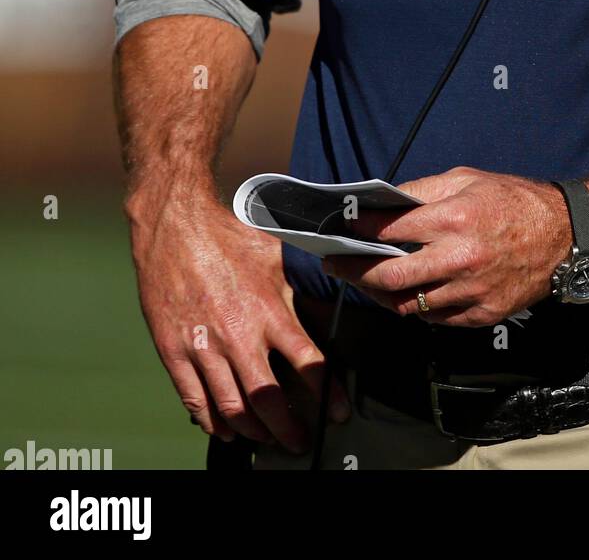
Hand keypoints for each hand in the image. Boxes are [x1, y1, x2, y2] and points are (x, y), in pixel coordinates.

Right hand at [127, 194, 350, 451]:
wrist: (175, 225)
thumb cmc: (225, 235)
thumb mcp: (275, 257)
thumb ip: (297, 289)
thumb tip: (323, 305)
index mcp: (269, 309)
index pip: (307, 363)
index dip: (325, 395)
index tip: (335, 413)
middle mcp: (238, 334)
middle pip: (269, 398)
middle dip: (288, 428)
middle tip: (298, 441)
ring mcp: (204, 346)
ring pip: (232, 408)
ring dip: (252, 431)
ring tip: (265, 438)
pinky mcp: (174, 351)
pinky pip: (194, 399)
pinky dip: (211, 421)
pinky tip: (223, 428)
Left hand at [321, 167, 569, 326]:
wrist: (564, 237)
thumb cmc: (515, 201)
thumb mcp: (468, 179)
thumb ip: (424, 190)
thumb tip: (384, 202)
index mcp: (455, 218)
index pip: (390, 227)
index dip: (358, 228)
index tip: (339, 226)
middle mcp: (459, 259)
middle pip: (388, 275)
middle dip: (353, 270)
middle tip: (335, 263)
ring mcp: (470, 292)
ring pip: (407, 304)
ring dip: (379, 292)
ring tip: (365, 278)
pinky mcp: (481, 315)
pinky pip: (433, 319)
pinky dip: (415, 306)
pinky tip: (406, 291)